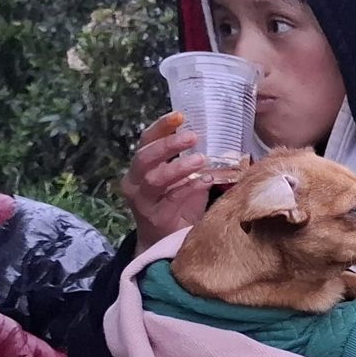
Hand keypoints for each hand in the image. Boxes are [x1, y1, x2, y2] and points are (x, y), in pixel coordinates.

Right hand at [123, 111, 212, 250]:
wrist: (166, 241)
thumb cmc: (178, 205)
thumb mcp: (183, 178)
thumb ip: (192, 159)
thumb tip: (220, 137)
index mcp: (141, 166)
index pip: (146, 140)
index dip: (161, 127)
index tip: (180, 115)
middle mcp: (135, 181)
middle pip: (145, 157)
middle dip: (168, 145)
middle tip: (192, 137)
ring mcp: (143, 201)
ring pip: (154, 179)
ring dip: (178, 167)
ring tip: (201, 159)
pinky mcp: (156, 218)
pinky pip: (171, 199)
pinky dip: (189, 188)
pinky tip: (205, 181)